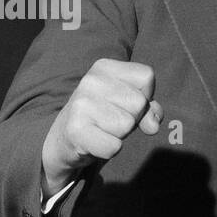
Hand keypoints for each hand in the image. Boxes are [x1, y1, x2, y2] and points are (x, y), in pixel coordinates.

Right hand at [41, 58, 161, 194]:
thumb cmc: (103, 117)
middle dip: (132, 117)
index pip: (146, 76)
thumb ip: (149, 108)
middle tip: (110, 120)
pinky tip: (95, 142)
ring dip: (119, 134)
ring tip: (101, 130)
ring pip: (127, 125)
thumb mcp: (128, 104)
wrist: (64, 140)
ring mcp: (81, 105)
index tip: (125, 102)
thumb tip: (152, 126)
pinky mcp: (76, 130)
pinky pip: (114, 146)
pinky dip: (109, 149)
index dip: (145, 95)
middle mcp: (90, 81)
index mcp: (103, 67)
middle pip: (139, 103)